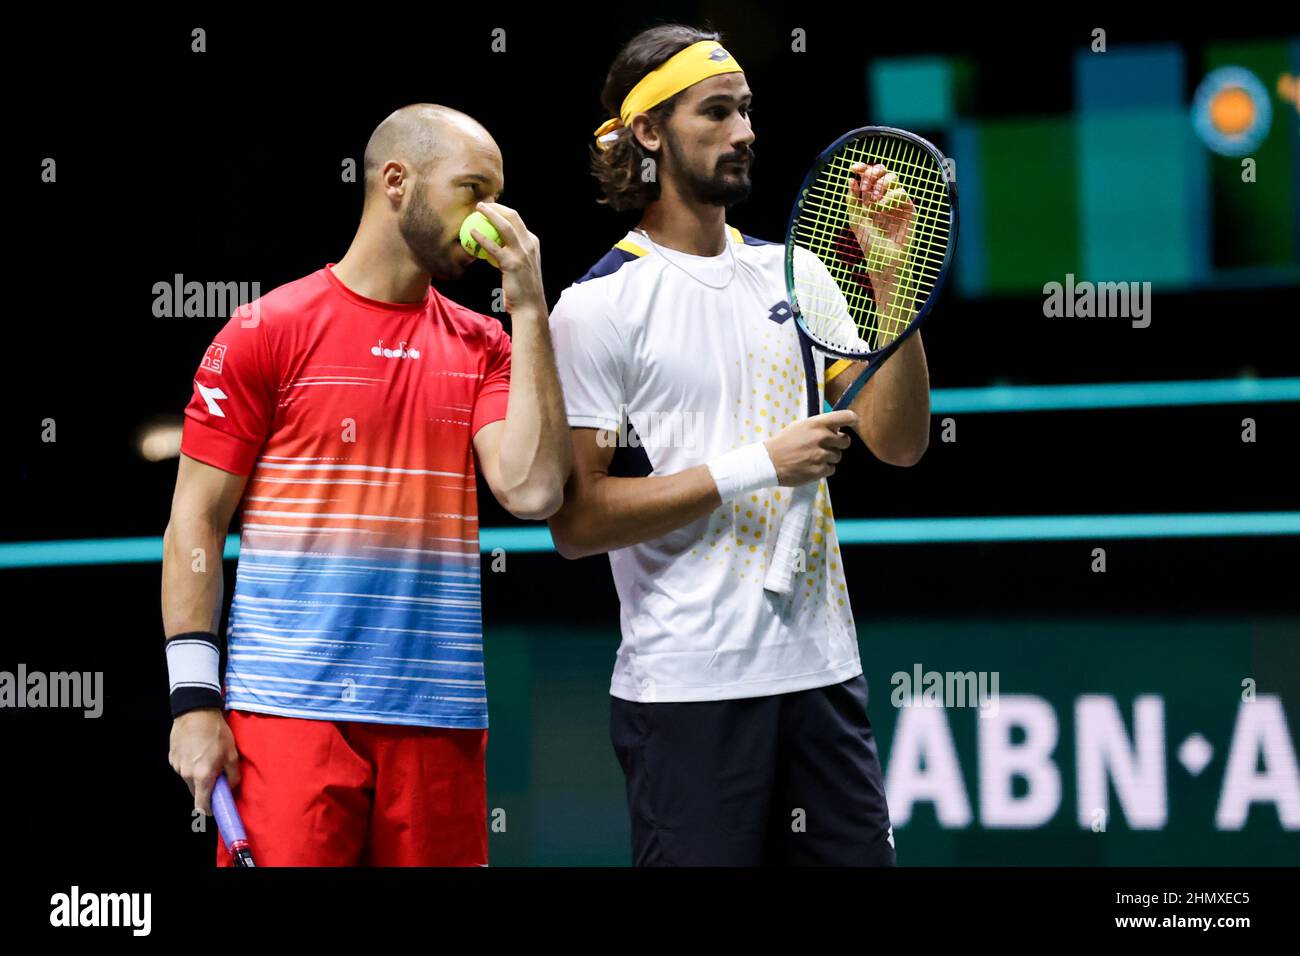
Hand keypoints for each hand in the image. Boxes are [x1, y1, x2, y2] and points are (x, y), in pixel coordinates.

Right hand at [168, 708, 239, 814]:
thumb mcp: (232, 754)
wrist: (196, 712)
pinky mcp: (172, 758)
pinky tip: (197, 750)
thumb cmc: (217, 733)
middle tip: (216, 775)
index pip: (202, 805)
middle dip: (206, 789)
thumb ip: (233, 775)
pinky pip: (183, 768)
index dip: (208, 811)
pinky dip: (190, 765)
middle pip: (195, 792)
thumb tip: (230, 787)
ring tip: (206, 756)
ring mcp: (177, 767)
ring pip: (189, 779)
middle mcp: (187, 774)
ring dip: (197, 775)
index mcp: (203, 776)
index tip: (215, 810)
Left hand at [471, 201, 545, 318]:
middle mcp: (530, 245)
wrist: (530, 306)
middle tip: (481, 205)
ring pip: (505, 226)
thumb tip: (495, 246)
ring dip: (490, 214)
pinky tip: (471, 233)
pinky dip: (482, 237)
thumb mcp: (522, 266)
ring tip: (477, 210)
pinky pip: (494, 247)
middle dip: (497, 207)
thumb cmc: (522, 288)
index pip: (517, 221)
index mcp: (533, 243)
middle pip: (513, 217)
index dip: (502, 211)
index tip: (489, 208)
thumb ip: (513, 254)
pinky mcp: (512, 263)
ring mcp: (522, 253)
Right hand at [764, 409, 857, 486]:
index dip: (852, 419)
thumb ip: (819, 426)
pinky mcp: (819, 471)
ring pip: (838, 456)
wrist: (768, 462)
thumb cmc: (783, 442)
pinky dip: (824, 468)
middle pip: (845, 441)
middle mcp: (821, 438)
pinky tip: (812, 466)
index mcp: (816, 424)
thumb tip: (836, 429)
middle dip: (838, 444)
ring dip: (829, 457)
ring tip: (813, 457)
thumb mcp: (800, 426)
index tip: (853, 422)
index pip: (845, 417)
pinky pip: (832, 469)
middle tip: (827, 446)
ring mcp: (821, 455)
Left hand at [846, 162, 913, 324]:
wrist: (884, 259)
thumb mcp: (855, 219)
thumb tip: (850, 179)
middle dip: (872, 174)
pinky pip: (901, 191)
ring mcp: (896, 201)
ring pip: (892, 177)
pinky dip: (889, 196)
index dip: (862, 168)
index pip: (868, 176)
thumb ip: (852, 199)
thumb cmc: (869, 242)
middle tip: (865, 187)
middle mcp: (884, 197)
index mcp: (869, 198)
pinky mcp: (908, 208)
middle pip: (882, 171)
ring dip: (880, 185)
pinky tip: (882, 208)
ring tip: (872, 202)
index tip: (853, 167)